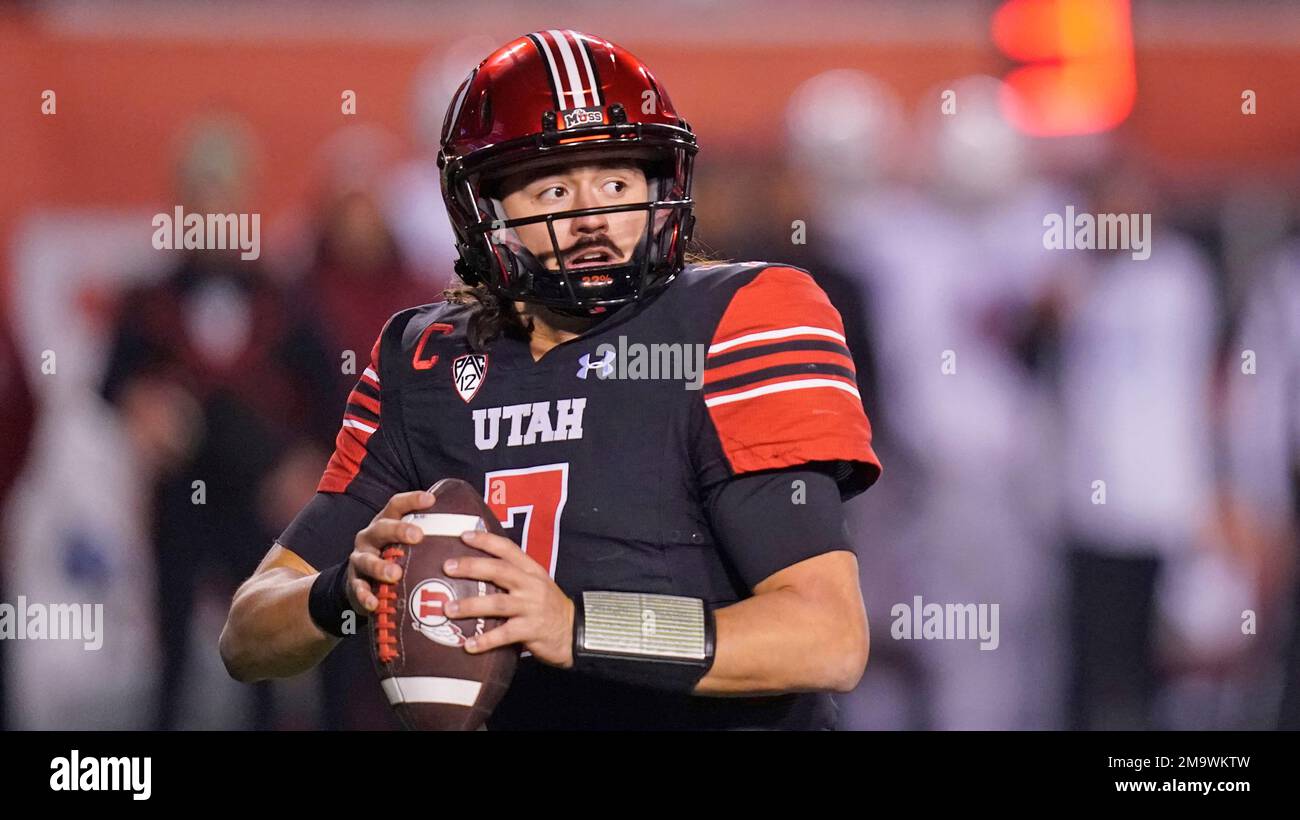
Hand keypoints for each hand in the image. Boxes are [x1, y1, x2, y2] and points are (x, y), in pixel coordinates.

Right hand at [345, 490, 431, 614]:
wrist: (362, 583)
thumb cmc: (396, 558)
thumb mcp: (409, 544)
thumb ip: (432, 537)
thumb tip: (474, 529)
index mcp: (387, 522)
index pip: (397, 505)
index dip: (412, 500)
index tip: (431, 500)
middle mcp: (371, 537)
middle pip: (383, 528)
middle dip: (399, 530)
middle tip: (417, 535)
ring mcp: (361, 558)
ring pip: (367, 559)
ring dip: (380, 566)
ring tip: (395, 574)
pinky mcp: (354, 582)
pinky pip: (358, 588)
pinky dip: (365, 596)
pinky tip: (374, 603)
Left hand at [441, 530, 574, 668]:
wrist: (576, 631)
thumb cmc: (549, 607)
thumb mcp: (536, 584)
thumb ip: (513, 576)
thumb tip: (476, 570)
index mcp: (531, 570)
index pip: (508, 549)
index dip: (486, 541)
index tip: (463, 535)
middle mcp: (531, 585)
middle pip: (499, 571)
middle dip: (472, 567)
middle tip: (447, 567)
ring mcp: (532, 607)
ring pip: (498, 603)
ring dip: (470, 605)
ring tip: (448, 608)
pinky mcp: (532, 630)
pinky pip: (505, 634)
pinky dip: (485, 640)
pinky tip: (468, 645)